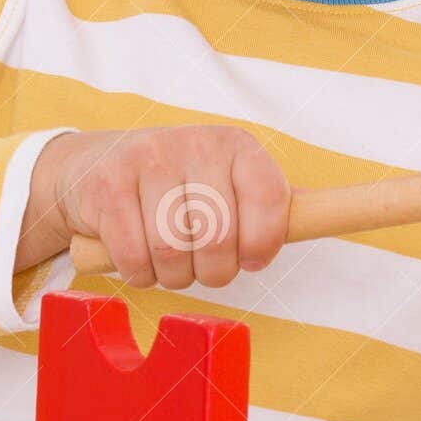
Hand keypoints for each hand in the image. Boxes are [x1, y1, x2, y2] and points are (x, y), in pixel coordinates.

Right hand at [16, 126, 291, 288]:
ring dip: (173, 275)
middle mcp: (196, 144)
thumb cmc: (174, 187)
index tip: (250, 259)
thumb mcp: (225, 183)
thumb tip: (329, 216)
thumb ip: (269, 205)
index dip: (263, 244)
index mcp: (236, 145)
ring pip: (173, 251)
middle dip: (214, 271)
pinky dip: (138, 274)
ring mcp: (148, 160)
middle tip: (202, 267)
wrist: (90, 167)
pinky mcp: (107, 185)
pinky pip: (134, 257)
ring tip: (168, 261)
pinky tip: (136, 257)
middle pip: (219, 237)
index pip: (271, 200)